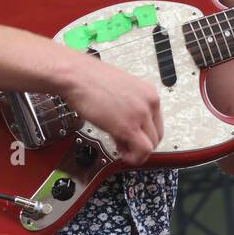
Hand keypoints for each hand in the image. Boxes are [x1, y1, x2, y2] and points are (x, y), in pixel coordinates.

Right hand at [60, 51, 163, 165]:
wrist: (77, 76)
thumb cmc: (90, 79)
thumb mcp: (119, 92)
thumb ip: (128, 109)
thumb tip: (127, 128)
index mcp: (149, 93)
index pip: (156, 122)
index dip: (143, 134)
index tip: (132, 138)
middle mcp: (150, 103)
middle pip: (156, 135)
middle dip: (141, 144)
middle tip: (125, 146)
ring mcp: (141, 114)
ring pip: (152, 145)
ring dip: (137, 152)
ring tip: (121, 148)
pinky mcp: (128, 126)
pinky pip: (143, 150)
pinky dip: (134, 158)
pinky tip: (122, 154)